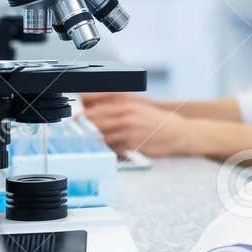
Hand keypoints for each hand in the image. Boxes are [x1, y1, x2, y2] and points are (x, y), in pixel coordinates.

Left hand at [82, 94, 197, 156]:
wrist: (180, 132)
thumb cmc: (157, 120)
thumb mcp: (139, 105)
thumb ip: (118, 103)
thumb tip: (92, 108)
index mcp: (126, 100)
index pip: (96, 102)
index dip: (81, 110)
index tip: (71, 118)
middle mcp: (127, 111)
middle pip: (95, 118)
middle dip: (82, 126)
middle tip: (73, 133)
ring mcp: (130, 127)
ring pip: (102, 133)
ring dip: (91, 138)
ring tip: (83, 143)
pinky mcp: (134, 142)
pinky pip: (113, 146)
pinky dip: (106, 148)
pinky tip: (102, 150)